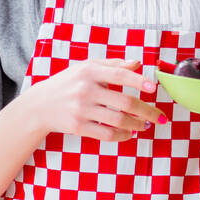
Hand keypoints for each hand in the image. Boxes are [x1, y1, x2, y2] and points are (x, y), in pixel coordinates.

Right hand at [25, 58, 163, 141]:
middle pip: (125, 102)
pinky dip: (122, 135)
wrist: (39, 104)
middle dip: (147, 111)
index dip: (139, 81)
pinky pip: (106, 134)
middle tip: (160, 116)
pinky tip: (129, 133)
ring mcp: (81, 110)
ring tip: (145, 125)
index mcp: (89, 71)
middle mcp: (86, 90)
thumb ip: (113, 65)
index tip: (154, 87)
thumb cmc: (67, 83)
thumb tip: (138, 64)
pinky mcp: (78, 127)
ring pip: (118, 121)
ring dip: (137, 125)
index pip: (120, 75)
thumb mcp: (86, 67)